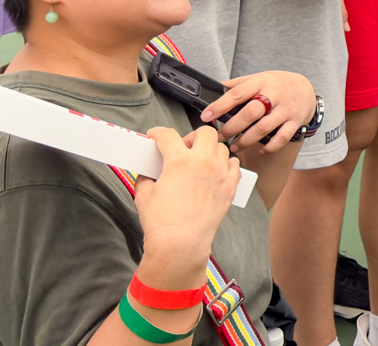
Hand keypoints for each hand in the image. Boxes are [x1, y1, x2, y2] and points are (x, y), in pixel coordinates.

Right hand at [132, 125, 239, 288]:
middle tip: (183, 148)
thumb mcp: (143, 194)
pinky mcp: (229, 188)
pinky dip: (226, 165)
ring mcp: (219, 174)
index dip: (158, 133)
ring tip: (199, 161)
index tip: (155, 136)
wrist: (180, 245)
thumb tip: (149, 171)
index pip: (168, 135)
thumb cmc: (161, 222)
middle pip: (204, 133)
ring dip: (209, 150)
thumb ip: (146, 176)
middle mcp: (203, 163)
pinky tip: (216, 171)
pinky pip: (234, 166)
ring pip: (221, 148)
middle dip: (191, 136)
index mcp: (179, 161)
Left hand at [204, 69, 316, 153]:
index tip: (206, 116)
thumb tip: (214, 89)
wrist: (306, 88)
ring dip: (246, 140)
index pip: (237, 94)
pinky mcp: (294, 122)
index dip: (220, 106)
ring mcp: (285, 109)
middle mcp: (274, 95)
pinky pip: (281, 138)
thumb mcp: (259, 77)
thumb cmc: (278, 84)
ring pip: (263, 128)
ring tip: (234, 146)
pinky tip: (260, 149)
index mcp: (261, 82)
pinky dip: (269, 146)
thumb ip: (238, 84)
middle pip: (250, 113)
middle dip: (231, 127)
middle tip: (219, 136)